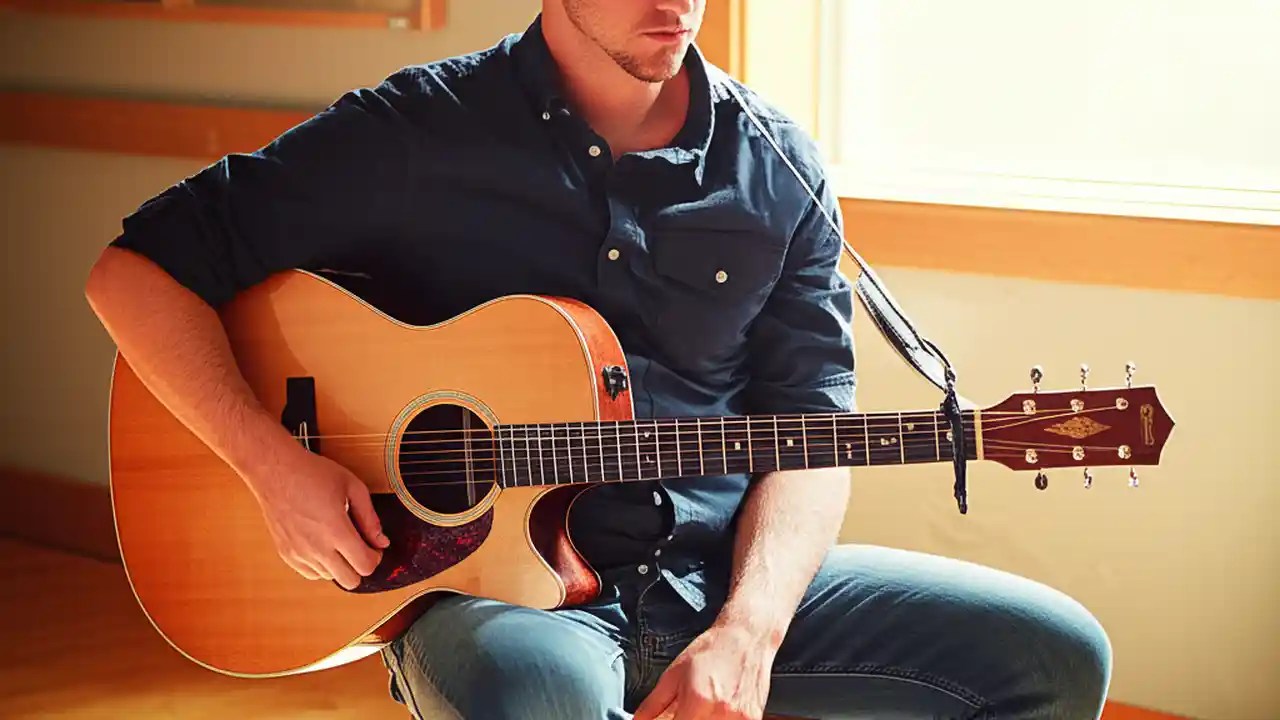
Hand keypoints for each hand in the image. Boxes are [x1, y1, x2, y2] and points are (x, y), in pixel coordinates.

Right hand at [246, 446, 388, 588]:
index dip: (375, 557)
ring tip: (337, 540)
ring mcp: (299, 553)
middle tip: (359, 546)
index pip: (365, 566)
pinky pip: (310, 574)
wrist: (275, 471)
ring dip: (340, 564)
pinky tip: (322, 544)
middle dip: (360, 566)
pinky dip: (321, 565)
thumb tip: (382, 542)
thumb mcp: (352, 487)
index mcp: (336, 530)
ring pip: (330, 577)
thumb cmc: (313, 474)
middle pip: (350, 581)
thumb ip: (370, 518)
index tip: (374, 546)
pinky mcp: (286, 554)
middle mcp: (316, 547)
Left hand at [634, 623, 775, 719]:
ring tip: (700, 708)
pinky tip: (716, 709)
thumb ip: (653, 705)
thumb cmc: (710, 651)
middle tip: (684, 713)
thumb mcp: (673, 675)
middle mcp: (720, 713)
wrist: (746, 637)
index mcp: (697, 701)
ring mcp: (739, 719)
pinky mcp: (752, 719)